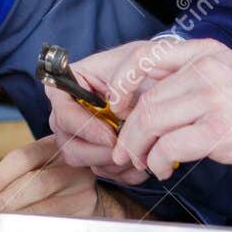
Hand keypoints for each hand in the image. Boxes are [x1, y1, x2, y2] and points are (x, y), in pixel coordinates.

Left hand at [0, 134, 110, 215]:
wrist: (94, 188)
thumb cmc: (57, 175)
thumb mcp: (40, 163)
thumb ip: (14, 175)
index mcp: (54, 145)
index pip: (23, 157)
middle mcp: (71, 164)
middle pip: (34, 183)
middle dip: (4, 201)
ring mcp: (82, 188)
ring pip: (47, 206)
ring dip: (17, 218)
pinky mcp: (87, 209)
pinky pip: (57, 223)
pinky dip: (35, 229)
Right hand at [45, 37, 223, 182]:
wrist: (170, 81)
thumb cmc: (151, 65)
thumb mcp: (138, 59)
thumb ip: (122, 78)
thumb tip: (112, 111)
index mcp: (72, 83)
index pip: (60, 110)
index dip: (82, 127)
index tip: (110, 135)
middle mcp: (71, 109)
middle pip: (67, 140)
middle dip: (99, 151)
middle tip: (128, 150)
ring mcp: (82, 132)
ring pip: (81, 160)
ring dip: (112, 163)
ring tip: (140, 154)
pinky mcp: (98, 151)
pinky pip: (101, 171)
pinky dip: (122, 172)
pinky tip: (142, 161)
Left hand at [111, 39, 231, 179]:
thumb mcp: (231, 73)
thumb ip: (194, 78)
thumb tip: (151, 100)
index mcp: (207, 52)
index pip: (145, 56)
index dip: (120, 82)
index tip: (116, 106)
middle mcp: (207, 70)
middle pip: (145, 99)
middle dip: (126, 131)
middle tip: (123, 151)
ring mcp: (214, 99)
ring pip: (150, 123)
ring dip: (137, 149)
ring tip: (142, 163)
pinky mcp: (221, 132)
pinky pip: (169, 147)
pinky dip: (158, 162)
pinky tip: (164, 169)